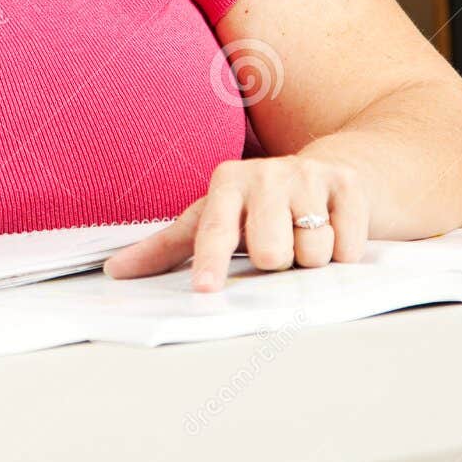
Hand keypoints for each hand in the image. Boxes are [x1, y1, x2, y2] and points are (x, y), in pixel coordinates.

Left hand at [101, 155, 369, 291]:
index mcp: (226, 182)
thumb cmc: (256, 206)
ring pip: (313, 253)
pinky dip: (344, 252)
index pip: (214, 231)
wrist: (327, 173)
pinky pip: (348, 247)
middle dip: (276, 262)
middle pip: (271, 252)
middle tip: (274, 246)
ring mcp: (308, 175)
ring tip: (304, 237)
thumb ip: (165, 247)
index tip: (204, 289)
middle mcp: (266, 173)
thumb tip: (114, 271)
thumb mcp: (212, 218)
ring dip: (312, 258)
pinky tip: (333, 232)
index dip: (210, 262)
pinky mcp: (348, 184)